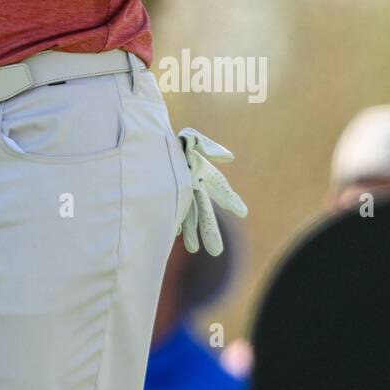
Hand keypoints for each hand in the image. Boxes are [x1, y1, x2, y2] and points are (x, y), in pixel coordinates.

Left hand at [174, 128, 247, 255]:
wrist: (147, 144)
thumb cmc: (172, 141)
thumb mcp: (190, 138)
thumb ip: (206, 145)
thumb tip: (229, 157)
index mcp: (201, 171)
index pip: (218, 185)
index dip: (229, 197)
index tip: (242, 212)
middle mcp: (192, 184)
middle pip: (203, 209)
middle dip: (209, 229)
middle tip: (216, 251)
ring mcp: (177, 192)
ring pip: (186, 214)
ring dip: (190, 231)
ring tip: (192, 248)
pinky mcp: (162, 198)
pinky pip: (168, 212)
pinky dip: (172, 222)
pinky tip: (174, 233)